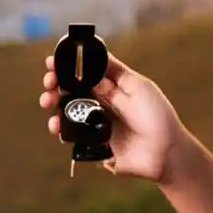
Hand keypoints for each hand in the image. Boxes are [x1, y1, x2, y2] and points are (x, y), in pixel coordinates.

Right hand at [40, 50, 187, 182]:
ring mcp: (94, 122)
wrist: (164, 151)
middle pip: (70, 89)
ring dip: (53, 104)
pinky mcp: (92, 142)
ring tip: (48, 102)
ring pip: (66, 110)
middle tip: (49, 82)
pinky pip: (70, 133)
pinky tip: (57, 125)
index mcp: (111, 86)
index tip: (52, 61)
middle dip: (54, 83)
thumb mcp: (137, 87)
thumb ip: (113, 75)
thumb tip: (89, 64)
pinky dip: (60, 127)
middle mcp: (100, 102)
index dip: (67, 65)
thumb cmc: (157, 116)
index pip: (84, 71)